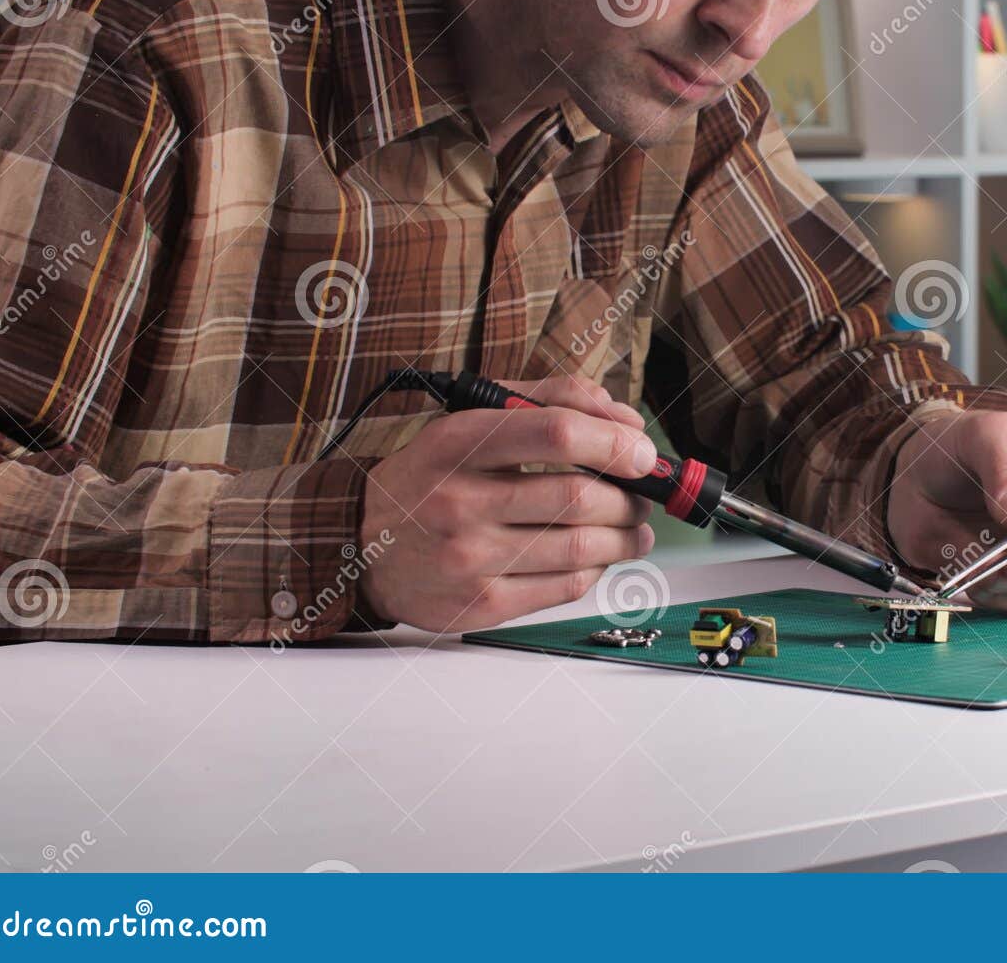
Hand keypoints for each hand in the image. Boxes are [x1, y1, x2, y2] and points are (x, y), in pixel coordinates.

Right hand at [359, 377, 657, 632]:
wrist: (363, 544)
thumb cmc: (434, 475)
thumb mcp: (473, 420)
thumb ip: (551, 402)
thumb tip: (625, 420)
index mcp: (458, 443)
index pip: (556, 433)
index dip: (615, 441)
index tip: (643, 452)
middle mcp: (459, 501)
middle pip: (579, 497)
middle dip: (630, 497)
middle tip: (641, 496)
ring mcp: (469, 559)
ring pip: (582, 548)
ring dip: (627, 537)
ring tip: (634, 529)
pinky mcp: (481, 604)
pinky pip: (566, 587)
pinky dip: (597, 568)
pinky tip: (597, 556)